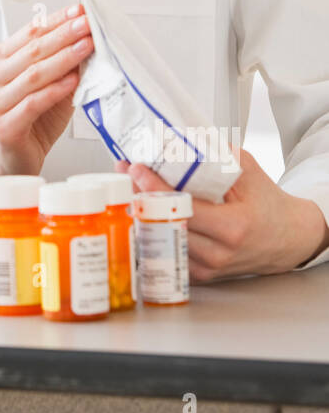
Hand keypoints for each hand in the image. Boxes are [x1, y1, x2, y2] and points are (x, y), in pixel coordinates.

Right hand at [0, 3, 93, 211]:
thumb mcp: (47, 87)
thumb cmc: (30, 121)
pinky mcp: (6, 126)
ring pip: (34, 74)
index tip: (79, 11)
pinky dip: (55, 90)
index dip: (56, 20)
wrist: (8, 161)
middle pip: (33, 51)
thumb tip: (87, 40)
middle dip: (64, 35)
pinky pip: (33, 103)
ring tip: (86, 47)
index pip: (30, 33)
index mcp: (1, 61)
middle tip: (87, 25)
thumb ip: (61, 66)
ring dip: (64, 58)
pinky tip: (73, 81)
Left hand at [116, 147, 328, 279]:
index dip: (155, 188)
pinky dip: (154, 231)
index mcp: (233, 227)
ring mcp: (208, 267)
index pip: (183, 208)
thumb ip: (217, 155)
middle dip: (141, 197)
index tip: (137, 169)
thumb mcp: (248, 170)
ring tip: (132, 190)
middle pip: (166, 225)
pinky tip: (145, 213)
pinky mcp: (201, 275)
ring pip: (162, 240)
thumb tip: (181, 138)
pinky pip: (168, 252)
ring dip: (143, 214)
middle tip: (125, 176)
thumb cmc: (269, 204)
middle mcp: (219, 252)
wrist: (287, 237)